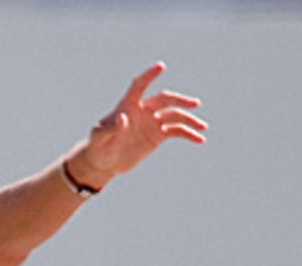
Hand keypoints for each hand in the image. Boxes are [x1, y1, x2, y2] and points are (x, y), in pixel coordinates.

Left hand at [73, 63, 206, 188]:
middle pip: (164, 99)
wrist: (104, 162)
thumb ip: (110, 129)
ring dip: (189, 119)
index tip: (161, 67)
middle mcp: (143, 110)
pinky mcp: (157, 134)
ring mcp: (152, 121)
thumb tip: (123, 119)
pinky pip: (176, 131)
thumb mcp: (99, 139)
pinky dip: (188, 134)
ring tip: (203, 127)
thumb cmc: (98, 147)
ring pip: (174, 115)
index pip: (139, 86)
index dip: (149, 76)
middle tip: (195, 104)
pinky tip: (199, 139)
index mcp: (128, 106)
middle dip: (180, 100)